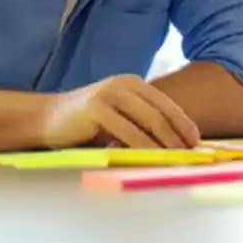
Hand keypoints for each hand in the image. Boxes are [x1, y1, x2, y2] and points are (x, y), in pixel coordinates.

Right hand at [40, 74, 200, 149]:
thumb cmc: (85, 124)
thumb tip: (173, 143)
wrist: (45, 119)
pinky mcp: (97, 109)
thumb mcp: (118, 117)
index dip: (184, 123)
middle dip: (179, 134)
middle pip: (161, 112)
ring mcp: (110, 94)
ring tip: (178, 159)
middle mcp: (124, 84)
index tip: (197, 141)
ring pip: (149, 121)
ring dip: (166, 142)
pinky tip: (153, 158)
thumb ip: (140, 123)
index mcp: (132, 84)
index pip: (166, 104)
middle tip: (192, 153)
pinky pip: (128, 131)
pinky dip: (144, 146)